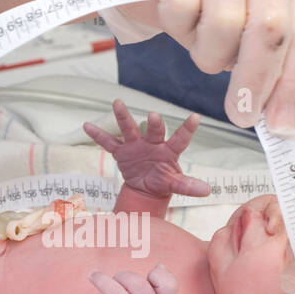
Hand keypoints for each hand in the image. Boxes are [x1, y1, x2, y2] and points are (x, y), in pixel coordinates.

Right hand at [83, 100, 209, 200]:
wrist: (145, 187)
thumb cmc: (163, 181)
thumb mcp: (174, 184)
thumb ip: (187, 185)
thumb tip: (207, 190)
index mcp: (169, 150)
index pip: (180, 139)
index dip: (187, 129)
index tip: (195, 117)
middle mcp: (153, 143)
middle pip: (154, 131)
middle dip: (153, 124)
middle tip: (154, 116)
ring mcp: (136, 145)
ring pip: (130, 129)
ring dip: (123, 117)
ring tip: (117, 103)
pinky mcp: (121, 152)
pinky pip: (108, 142)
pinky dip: (98, 135)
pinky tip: (87, 125)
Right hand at [98, 0, 294, 135]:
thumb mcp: (247, 24)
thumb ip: (270, 63)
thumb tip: (283, 121)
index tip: (283, 126)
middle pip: (270, 29)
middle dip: (255, 82)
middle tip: (241, 114)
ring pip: (223, 23)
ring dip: (207, 54)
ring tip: (199, 45)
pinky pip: (181, 7)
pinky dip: (177, 27)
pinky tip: (175, 18)